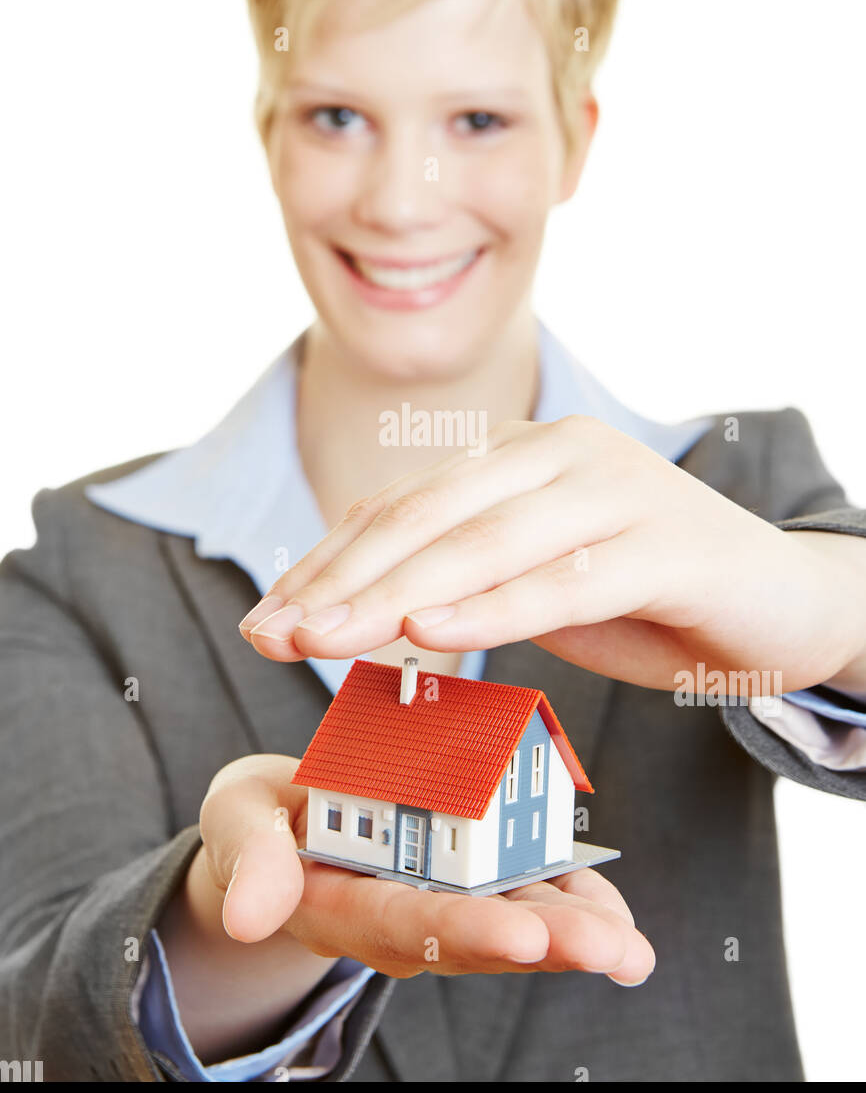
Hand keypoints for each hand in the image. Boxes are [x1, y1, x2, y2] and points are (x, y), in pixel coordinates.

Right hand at [200, 754, 654, 982]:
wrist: (280, 827)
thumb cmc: (263, 823)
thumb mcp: (239, 824)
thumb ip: (251, 863)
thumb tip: (250, 918)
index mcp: (341, 905)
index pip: (404, 922)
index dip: (461, 930)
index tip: (518, 937)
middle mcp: (401, 916)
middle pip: (477, 935)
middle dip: (548, 944)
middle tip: (611, 948)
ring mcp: (438, 898)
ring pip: (511, 920)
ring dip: (575, 932)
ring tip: (632, 947)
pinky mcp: (466, 875)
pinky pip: (522, 889)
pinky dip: (570, 896)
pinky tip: (616, 908)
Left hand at [239, 416, 863, 692]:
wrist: (784, 603)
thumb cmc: (651, 597)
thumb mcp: (541, 586)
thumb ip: (466, 583)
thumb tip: (356, 610)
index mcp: (523, 456)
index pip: (403, 507)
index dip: (327, 562)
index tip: (266, 616)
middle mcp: (563, 454)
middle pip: (428, 518)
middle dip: (341, 581)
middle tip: (274, 632)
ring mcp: (617, 490)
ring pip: (485, 543)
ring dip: (395, 596)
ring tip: (323, 638)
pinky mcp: (666, 543)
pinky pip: (564, 578)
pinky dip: (492, 608)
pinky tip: (428, 633)